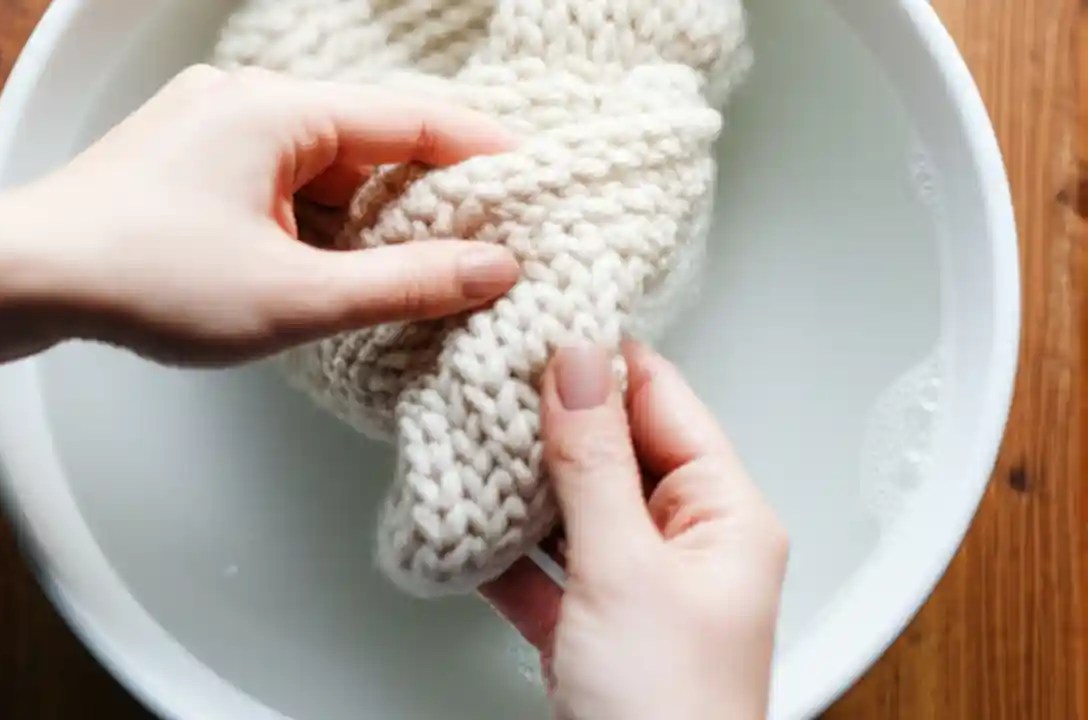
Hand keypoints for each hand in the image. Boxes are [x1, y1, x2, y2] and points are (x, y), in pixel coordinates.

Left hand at [6, 64, 519, 364]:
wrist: (19, 279)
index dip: (481, 151)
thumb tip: (495, 268)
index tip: (534, 181)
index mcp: (278, 110)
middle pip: (370, 141)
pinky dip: (319, 220)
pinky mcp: (190, 160)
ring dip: (370, 215)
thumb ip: (405, 283)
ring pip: (324, 166)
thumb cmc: (147, 280)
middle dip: (426, 194)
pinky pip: (281, 180)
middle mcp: (248, 101)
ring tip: (415, 270)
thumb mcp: (294, 295)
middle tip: (482, 243)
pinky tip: (336, 267)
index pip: (413, 119)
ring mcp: (214, 127)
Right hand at [482, 342, 788, 719]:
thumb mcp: (623, 568)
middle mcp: (689, 545)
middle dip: (551, 422)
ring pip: (575, 510)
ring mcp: (639, 588)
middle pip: (615, 453)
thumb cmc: (668, 713)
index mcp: (725, 516)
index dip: (604, 360)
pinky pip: (547, 569)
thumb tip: (578, 363)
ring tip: (469, 440)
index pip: (663, 404)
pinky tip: (469, 528)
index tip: (545, 322)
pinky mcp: (595, 629)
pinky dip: (508, 552)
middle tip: (489, 378)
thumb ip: (593, 463)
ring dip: (523, 484)